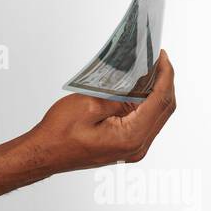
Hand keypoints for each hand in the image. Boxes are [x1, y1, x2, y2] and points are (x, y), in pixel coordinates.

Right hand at [24, 50, 176, 174]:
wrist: (44, 154)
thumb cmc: (60, 133)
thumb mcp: (88, 104)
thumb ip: (119, 95)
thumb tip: (138, 82)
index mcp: (131, 136)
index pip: (160, 101)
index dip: (166, 75)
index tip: (163, 56)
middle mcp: (137, 146)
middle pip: (164, 109)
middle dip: (165, 81)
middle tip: (158, 59)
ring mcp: (133, 148)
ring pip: (157, 115)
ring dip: (156, 92)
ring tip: (149, 70)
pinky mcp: (126, 146)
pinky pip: (145, 122)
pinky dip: (147, 103)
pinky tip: (138, 88)